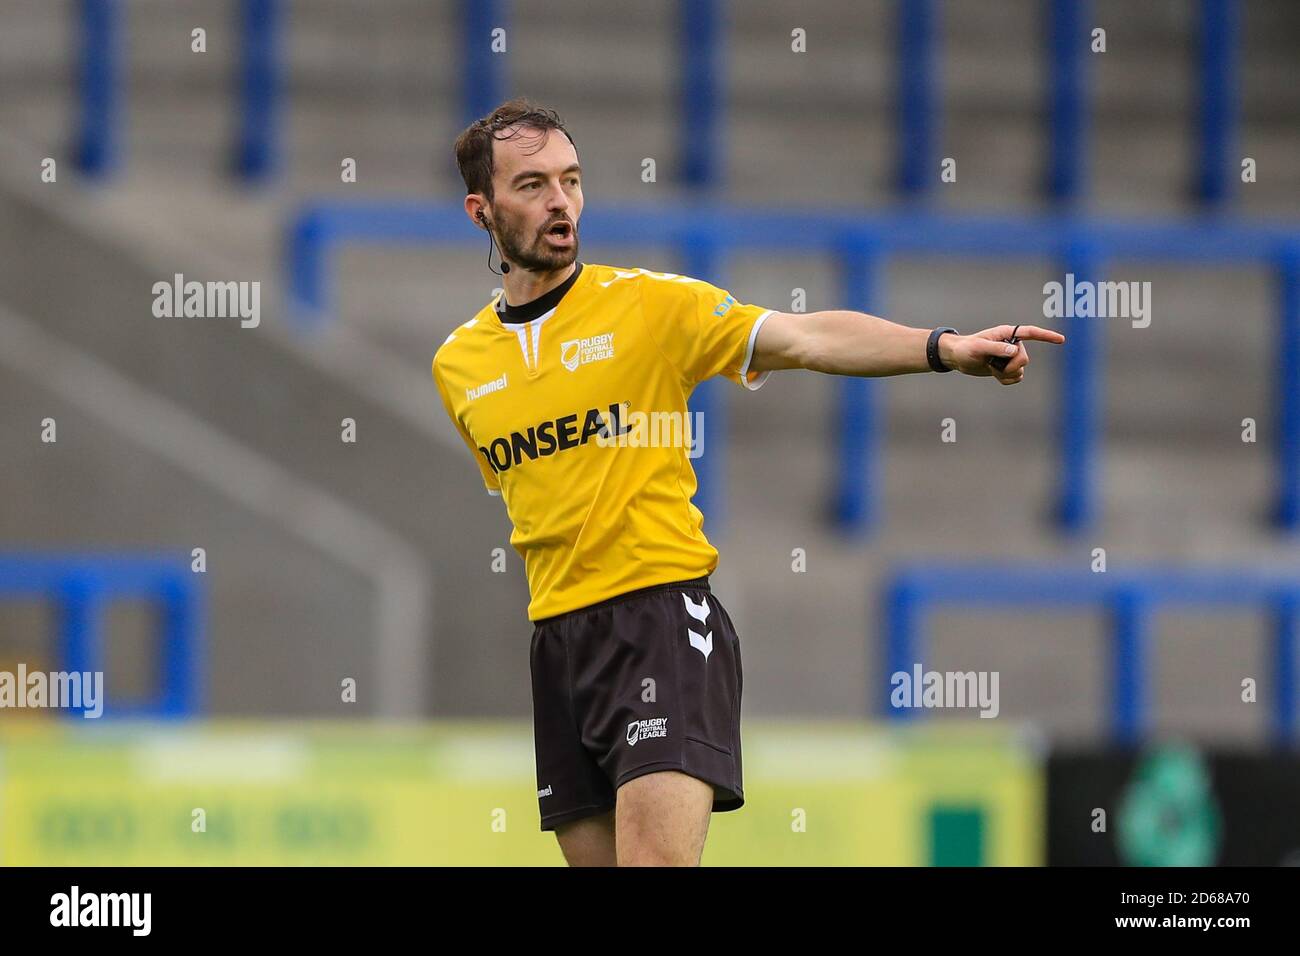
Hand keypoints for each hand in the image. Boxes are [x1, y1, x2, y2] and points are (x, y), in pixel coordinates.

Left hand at [938, 324, 1065, 384]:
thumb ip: (996, 348)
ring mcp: (1009, 357)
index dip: (1046, 336)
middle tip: (994, 366)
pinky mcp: (1006, 368)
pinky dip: (1006, 380)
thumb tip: (1014, 351)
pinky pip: (1015, 378)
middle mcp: (1011, 344)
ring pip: (1020, 370)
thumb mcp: (978, 348)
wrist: (958, 358)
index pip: (1030, 333)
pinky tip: (995, 375)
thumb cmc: (966, 348)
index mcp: (1006, 334)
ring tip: (992, 369)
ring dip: (1006, 374)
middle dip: (1011, 367)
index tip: (1060, 340)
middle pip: (1024, 359)